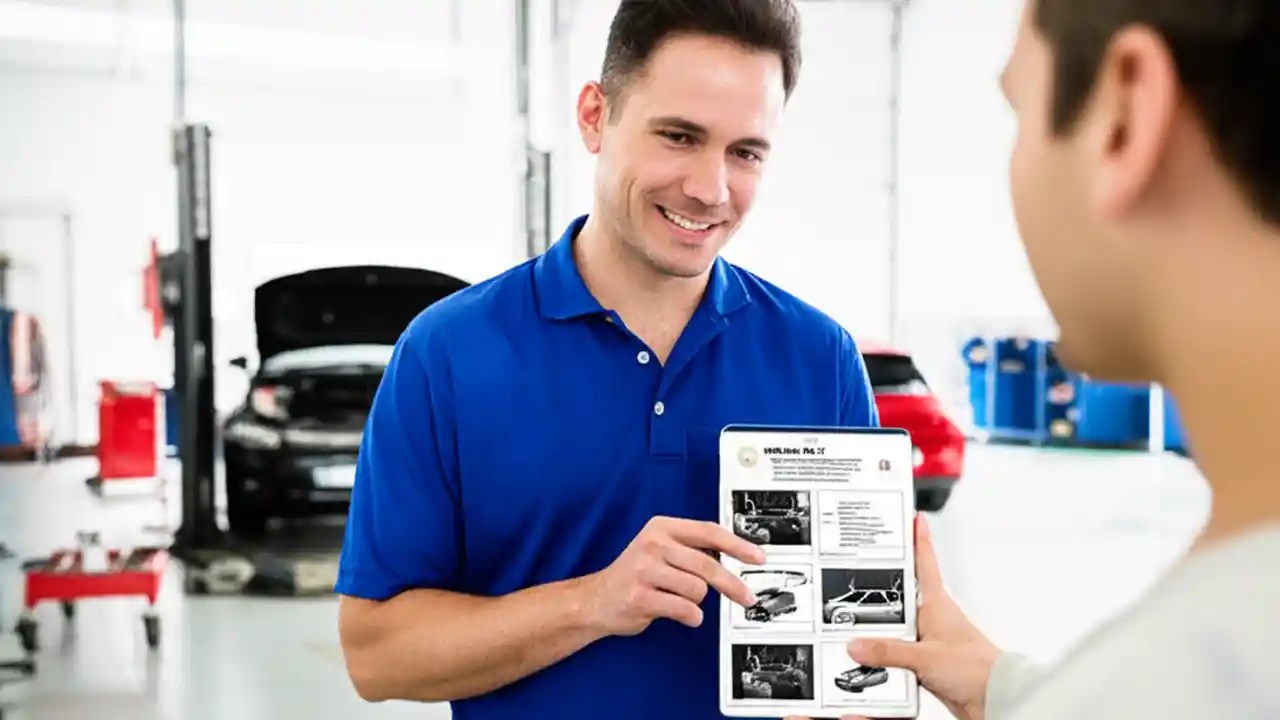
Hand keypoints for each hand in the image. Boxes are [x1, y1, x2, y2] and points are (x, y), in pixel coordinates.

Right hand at [582, 516, 765, 636]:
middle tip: (746, 596)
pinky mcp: (641, 597)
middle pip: (708, 564)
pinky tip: (680, 613)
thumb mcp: (660, 549)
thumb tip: (734, 554)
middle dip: (732, 585)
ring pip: (698, 589)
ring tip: (681, 600)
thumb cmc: (634, 575)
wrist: (596, 599)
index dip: (738, 545)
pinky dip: (691, 616)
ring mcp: (645, 570)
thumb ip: (692, 548)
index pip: (709, 531)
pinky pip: (685, 609)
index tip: (756, 556)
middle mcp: (653, 545)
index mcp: (662, 528)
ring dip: (697, 601)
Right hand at [841, 515, 1000, 719]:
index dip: (919, 539)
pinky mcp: (925, 663)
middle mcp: (931, 619)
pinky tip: (874, 661)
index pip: (926, 563)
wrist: (995, 699)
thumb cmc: (977, 669)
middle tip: (861, 571)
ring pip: (894, 627)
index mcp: (937, 604)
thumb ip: (889, 651)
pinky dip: (883, 656)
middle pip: (899, 596)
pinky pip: (896, 653)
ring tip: (857, 629)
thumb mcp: (926, 657)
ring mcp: (927, 641)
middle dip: (880, 588)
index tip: (913, 518)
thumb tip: (858, 645)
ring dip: (879, 631)